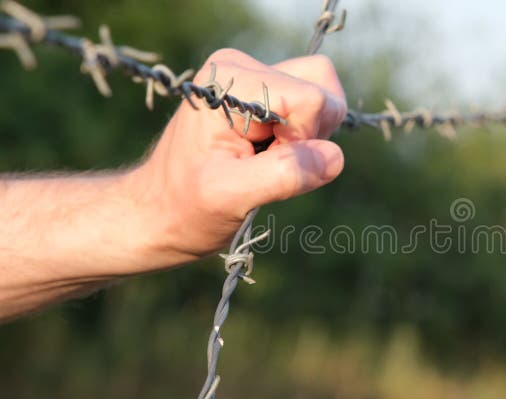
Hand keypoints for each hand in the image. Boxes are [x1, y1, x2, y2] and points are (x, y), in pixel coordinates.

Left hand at [125, 49, 346, 267]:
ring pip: (324, 95)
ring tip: (264, 160)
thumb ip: (285, 174)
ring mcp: (253, 76)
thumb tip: (335, 157)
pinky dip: (301, 138)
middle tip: (263, 164)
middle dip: (308, 137)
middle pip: (323, 90)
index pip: (311, 99)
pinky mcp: (263, 92)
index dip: (301, 141)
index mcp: (230, 81)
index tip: (262, 164)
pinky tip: (265, 155)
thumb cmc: (186, 208)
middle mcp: (242, 66)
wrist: (158, 212)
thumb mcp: (231, 197)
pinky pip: (313, 107)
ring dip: (307, 137)